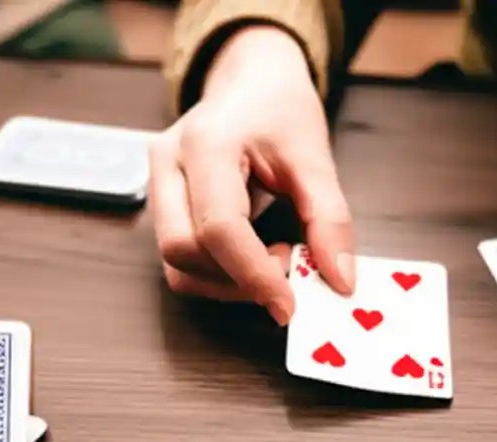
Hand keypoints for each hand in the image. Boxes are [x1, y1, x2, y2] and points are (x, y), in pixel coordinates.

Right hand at [150, 25, 353, 324]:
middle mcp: (168, 163)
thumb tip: (340, 281)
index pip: (218, 227)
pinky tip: (252, 256)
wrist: (251, 80)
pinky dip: (217, 273)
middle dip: (236, 279)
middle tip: (288, 271)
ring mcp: (157, 182)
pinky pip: (178, 258)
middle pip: (182, 251)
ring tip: (272, 259)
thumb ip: (329, 219)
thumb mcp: (315, 157)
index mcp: (206, 143)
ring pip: (175, 264)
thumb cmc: (280, 109)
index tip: (290, 305)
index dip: (254, 275)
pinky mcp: (161, 202)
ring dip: (226, 282)